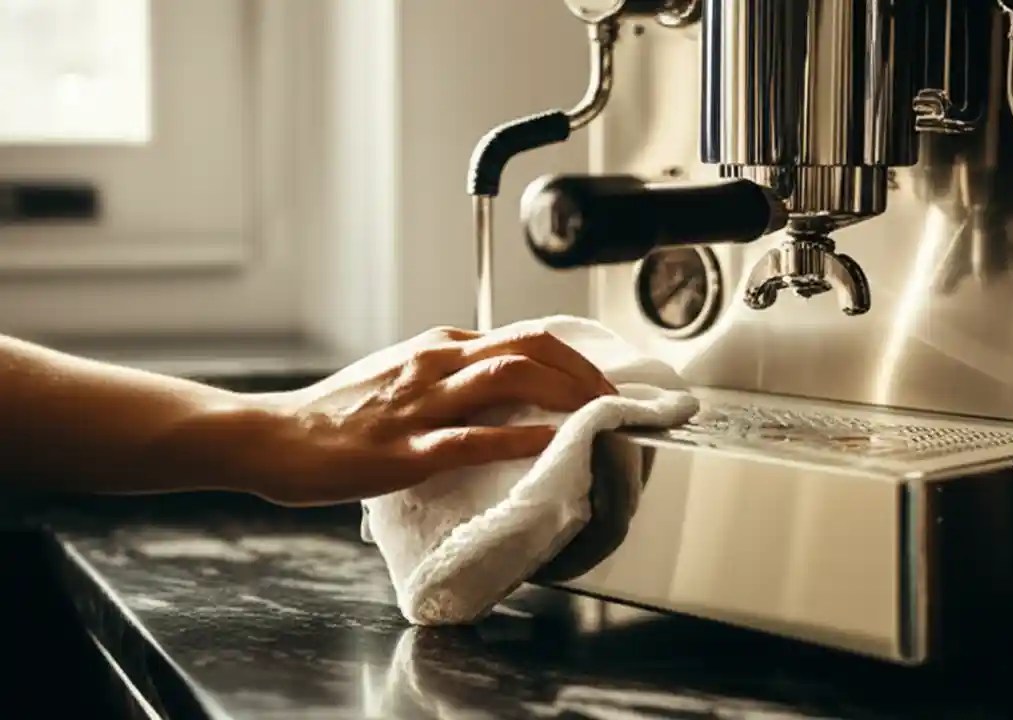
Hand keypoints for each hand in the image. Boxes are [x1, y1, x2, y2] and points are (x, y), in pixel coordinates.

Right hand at [239, 326, 614, 505]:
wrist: (272, 437)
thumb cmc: (335, 415)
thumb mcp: (400, 380)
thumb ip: (448, 381)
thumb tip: (501, 398)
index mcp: (438, 347)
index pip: (524, 337)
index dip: (574, 359)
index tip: (602, 386)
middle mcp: (436, 363)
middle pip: (530, 347)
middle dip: (583, 372)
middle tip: (614, 404)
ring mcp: (422, 403)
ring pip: (510, 377)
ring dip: (566, 395)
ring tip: (599, 419)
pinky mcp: (407, 448)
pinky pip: (475, 436)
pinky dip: (522, 438)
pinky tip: (552, 445)